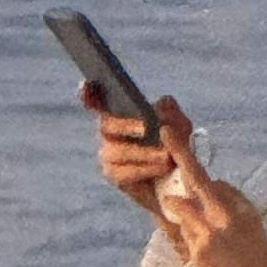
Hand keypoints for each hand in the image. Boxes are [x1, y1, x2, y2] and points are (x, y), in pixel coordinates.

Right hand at [88, 86, 193, 210]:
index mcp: (120, 113)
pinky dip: (146, 169)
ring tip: (166, 155)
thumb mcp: (180, 126)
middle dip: (127, 125)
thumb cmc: (176, 146)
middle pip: (107, 125)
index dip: (88, 94)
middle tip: (147, 128)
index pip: (97, 101)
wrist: (178, 181)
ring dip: (144, 153)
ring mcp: (108, 154)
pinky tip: (162, 168)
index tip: (86, 85)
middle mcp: (109, 132)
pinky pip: (124, 172)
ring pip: (118, 151)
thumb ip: (172, 113)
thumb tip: (159, 108)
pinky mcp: (114, 175)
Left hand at [150, 138, 266, 266]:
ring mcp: (209, 233)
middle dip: (181, 154)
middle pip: (199, 179)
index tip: (185, 157)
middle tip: (166, 132)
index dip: (203, 180)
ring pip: (182, 207)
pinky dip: (184, 235)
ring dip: (177, 206)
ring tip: (175, 206)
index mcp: (245, 210)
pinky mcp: (197, 251)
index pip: (218, 185)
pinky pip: (182, 234)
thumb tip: (214, 190)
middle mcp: (228, 216)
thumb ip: (233, 210)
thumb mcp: (254, 233)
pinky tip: (197, 248)